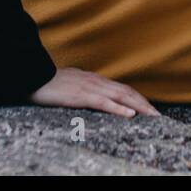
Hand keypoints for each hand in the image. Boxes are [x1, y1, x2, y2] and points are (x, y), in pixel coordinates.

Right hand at [29, 66, 160, 116]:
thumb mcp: (70, 85)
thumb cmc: (48, 82)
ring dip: (138, 106)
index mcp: (93, 79)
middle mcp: (96, 81)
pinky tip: (130, 115)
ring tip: (151, 115)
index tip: (148, 107)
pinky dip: (119, 108)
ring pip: (120, 96)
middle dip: (143, 103)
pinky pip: (104, 102)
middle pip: (125, 92)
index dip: (136, 97)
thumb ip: (83, 89)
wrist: (32, 75)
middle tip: (157, 115)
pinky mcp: (81, 95)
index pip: (121, 88)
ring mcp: (89, 87)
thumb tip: (93, 96)